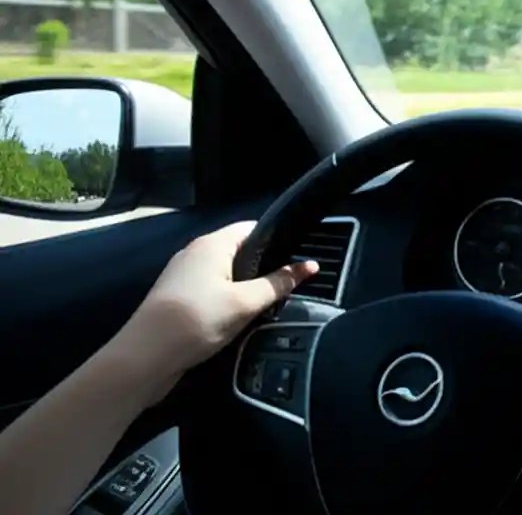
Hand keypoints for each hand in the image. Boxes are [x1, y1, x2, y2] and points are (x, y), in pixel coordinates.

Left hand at [114, 221, 316, 397]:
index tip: (300, 258)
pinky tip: (241, 318)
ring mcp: (183, 276)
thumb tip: (312, 266)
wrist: (144, 358)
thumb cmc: (198, 320)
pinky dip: (230, 299)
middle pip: (240, 251)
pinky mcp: (178, 298)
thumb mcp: (246, 303)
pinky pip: (212, 290)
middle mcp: (195, 253)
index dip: (279, 240)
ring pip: (226, 273)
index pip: (252, 228)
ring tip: (270, 304)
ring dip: (247, 287)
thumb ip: (279, 283)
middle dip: (265, 266)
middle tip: (291, 286)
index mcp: (212, 244)